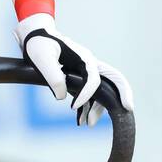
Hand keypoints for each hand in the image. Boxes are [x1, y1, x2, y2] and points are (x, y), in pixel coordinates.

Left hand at [15, 13, 132, 126]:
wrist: (34, 36)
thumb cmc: (39, 44)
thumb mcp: (42, 59)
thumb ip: (53, 77)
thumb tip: (63, 97)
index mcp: (84, 58)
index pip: (94, 79)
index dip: (87, 95)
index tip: (73, 107)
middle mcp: (89, 65)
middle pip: (113, 80)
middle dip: (120, 95)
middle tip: (126, 110)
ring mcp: (85, 72)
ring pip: (101, 91)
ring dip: (98, 107)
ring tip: (88, 124)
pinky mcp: (78, 78)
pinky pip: (88, 94)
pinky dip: (87, 107)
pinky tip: (81, 120)